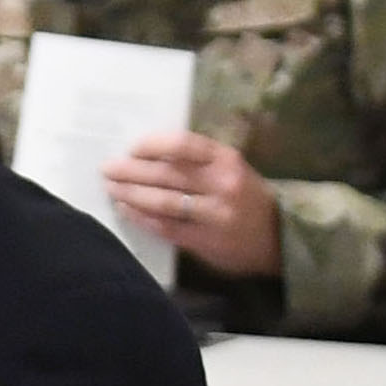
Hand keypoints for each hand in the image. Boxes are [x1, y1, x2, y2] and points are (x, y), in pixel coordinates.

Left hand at [104, 130, 279, 279]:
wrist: (278, 237)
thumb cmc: (246, 197)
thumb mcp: (231, 169)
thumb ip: (198, 161)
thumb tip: (148, 155)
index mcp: (227, 159)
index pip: (183, 145)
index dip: (152, 145)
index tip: (132, 148)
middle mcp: (222, 184)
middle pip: (167, 173)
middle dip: (131, 170)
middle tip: (107, 169)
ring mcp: (215, 214)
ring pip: (164, 200)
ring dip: (132, 194)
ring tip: (111, 189)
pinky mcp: (207, 240)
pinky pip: (167, 227)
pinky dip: (143, 218)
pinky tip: (126, 211)